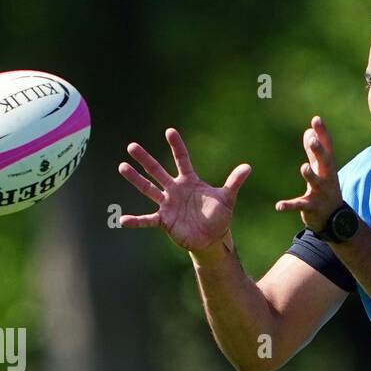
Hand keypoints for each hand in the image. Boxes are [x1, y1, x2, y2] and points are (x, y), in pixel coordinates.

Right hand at [118, 128, 250, 253]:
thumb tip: (248, 167)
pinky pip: (147, 220)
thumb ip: (234, 182)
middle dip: (145, 159)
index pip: (181, 159)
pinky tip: (122, 220)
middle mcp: (175, 190)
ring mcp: (167, 204)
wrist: (212, 239)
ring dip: (135, 179)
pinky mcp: (164, 221)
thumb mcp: (227, 198)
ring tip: (122, 167)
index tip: (170, 131)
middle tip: (132, 146)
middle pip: (157, 171)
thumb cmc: (218, 217)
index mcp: (189, 181)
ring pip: (148, 189)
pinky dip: (136, 221)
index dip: (176, 146)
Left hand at [274, 116, 342, 231]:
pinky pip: (300, 205)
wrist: (336, 220)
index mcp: (327, 167)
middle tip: (313, 141)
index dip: (322, 133)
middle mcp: (327, 178)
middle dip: (319, 152)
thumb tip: (308, 131)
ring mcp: (320, 193)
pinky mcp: (312, 208)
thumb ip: (314, 151)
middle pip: (325, 162)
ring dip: (310, 175)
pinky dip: (289, 206)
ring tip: (304, 167)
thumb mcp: (322, 170)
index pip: (327, 147)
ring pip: (316, 182)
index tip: (316, 119)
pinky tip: (278, 206)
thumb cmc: (326, 189)